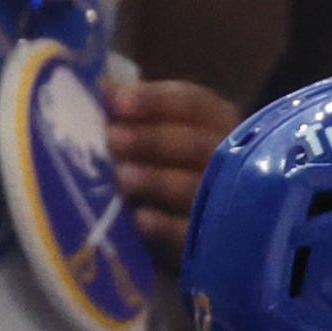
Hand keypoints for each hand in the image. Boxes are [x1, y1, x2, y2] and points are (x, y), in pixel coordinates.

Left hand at [105, 76, 237, 261]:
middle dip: (151, 140)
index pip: (192, 103)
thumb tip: (102, 86)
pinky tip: (140, 220)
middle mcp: (229, 158)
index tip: (116, 101)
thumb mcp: (168, 132)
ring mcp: (226, 201)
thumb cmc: (180, 168)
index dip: (153, 100)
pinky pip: (191, 234)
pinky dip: (165, 226)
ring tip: (121, 177)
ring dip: (155, 180)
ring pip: (194, 188)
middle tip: (113, 139)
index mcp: (218, 122)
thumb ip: (139, 112)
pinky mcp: (215, 244)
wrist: (224, 234)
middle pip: (195, 144)